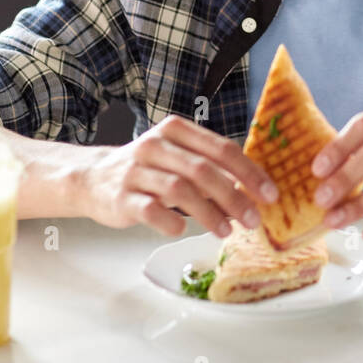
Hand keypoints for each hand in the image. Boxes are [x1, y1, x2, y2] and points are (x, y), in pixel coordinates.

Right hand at [79, 116, 278, 236]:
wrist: (92, 179)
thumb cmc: (147, 170)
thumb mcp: (179, 159)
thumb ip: (213, 170)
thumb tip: (254, 193)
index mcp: (176, 131)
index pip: (221, 149)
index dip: (249, 173)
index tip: (270, 195)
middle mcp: (155, 146)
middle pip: (203, 170)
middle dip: (234, 197)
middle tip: (253, 220)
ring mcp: (136, 171)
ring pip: (179, 190)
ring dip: (208, 213)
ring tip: (225, 231)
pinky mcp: (120, 197)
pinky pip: (149, 210)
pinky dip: (170, 221)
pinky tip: (182, 230)